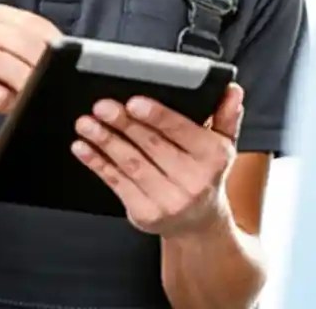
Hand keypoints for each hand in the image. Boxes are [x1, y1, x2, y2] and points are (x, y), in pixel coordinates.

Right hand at [0, 4, 60, 136]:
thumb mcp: (6, 59)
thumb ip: (30, 53)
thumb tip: (68, 62)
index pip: (32, 22)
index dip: (54, 43)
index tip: (70, 61)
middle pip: (19, 41)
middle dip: (41, 64)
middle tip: (54, 83)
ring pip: (1, 63)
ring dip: (23, 82)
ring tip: (34, 96)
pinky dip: (4, 101)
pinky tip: (10, 107)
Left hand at [72, 83, 244, 236]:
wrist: (200, 224)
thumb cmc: (206, 175)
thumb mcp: (223, 145)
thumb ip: (226, 116)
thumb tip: (232, 91)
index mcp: (212, 158)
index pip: (182, 131)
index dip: (157, 116)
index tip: (134, 102)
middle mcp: (192, 181)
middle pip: (151, 146)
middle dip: (124, 124)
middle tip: (102, 106)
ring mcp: (168, 200)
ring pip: (131, 164)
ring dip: (105, 141)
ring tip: (87, 123)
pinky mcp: (145, 214)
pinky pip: (116, 183)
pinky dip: (97, 163)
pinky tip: (83, 148)